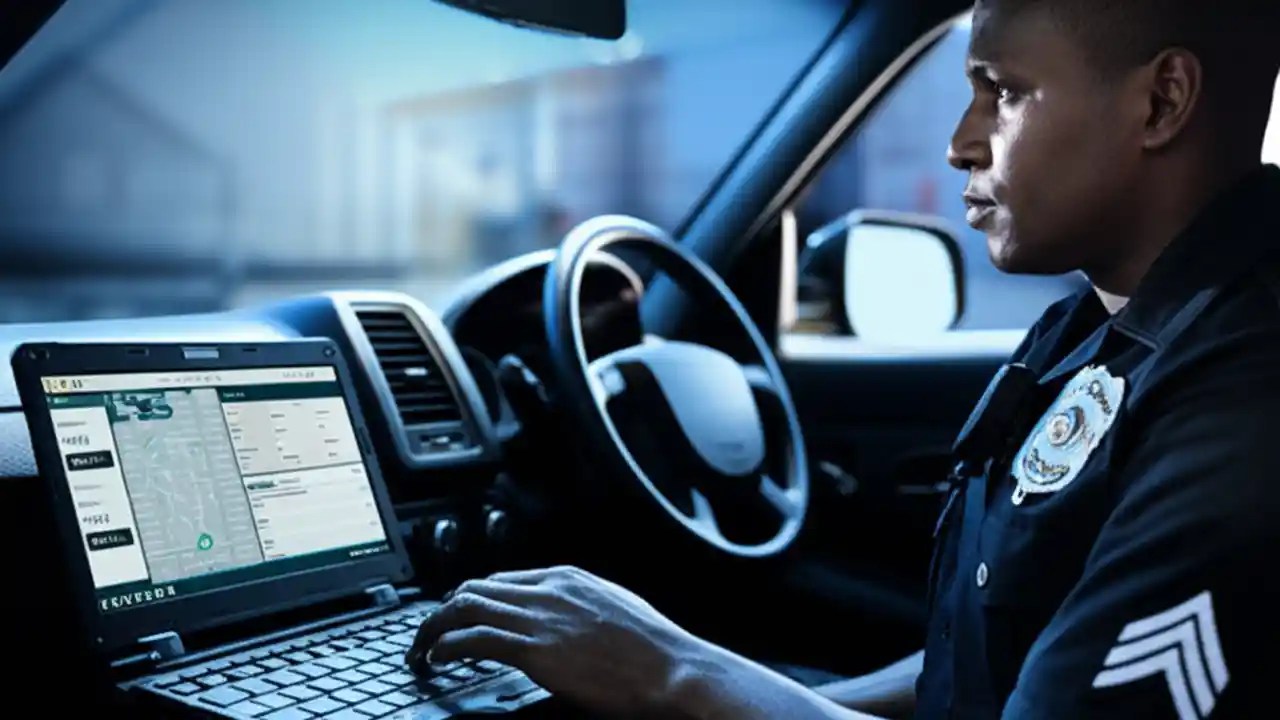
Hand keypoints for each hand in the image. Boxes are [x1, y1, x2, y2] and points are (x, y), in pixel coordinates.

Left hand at [405, 566, 700, 716]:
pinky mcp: (533, 650)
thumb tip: (570, 623)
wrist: (672, 669)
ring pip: (465, 607)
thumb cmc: (655, 650)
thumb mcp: (617, 611)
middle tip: (431, 631)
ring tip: (422, 646)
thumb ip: (584, 609)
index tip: (461, 615)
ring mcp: (539, 618)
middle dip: (446, 608)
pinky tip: (436, 658)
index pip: (502, 578)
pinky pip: (473, 639)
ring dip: (435, 627)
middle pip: (476, 587)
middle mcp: (547, 590)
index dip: (474, 597)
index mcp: (567, 578)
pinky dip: (446, 646)